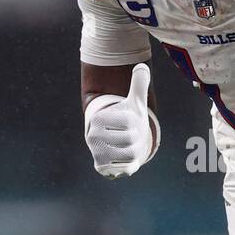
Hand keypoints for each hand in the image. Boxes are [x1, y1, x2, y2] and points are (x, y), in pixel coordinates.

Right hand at [84, 62, 156, 177]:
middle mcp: (92, 136)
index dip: (136, 122)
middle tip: (131, 135)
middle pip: (131, 139)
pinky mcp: (102, 167)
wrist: (117, 140)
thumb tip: (142, 67)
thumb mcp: (135, 100)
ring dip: (137, 150)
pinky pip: (127, 168)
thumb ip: (139, 83)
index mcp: (98, 117)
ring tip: (129, 145)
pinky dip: (132, 163)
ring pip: (132, 154)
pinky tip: (126, 157)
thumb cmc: (128, 118)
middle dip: (137, 137)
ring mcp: (96, 152)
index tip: (129, 121)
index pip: (129, 121)